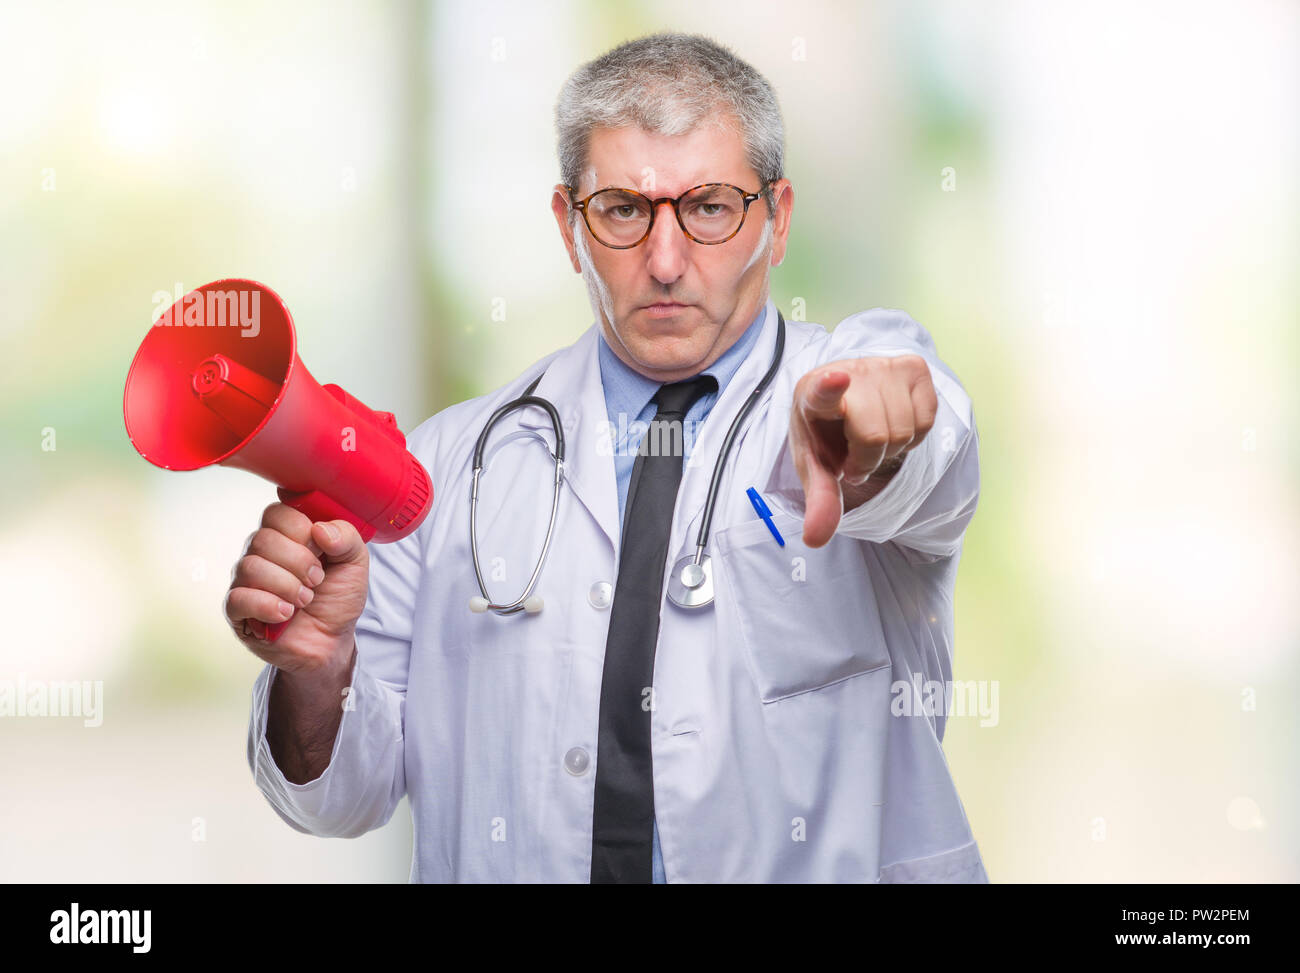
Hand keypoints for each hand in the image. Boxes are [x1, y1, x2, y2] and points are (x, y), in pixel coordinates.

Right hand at [224, 502, 369, 675]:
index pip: (276, 513)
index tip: (322, 552)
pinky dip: (267, 605)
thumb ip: (347, 537)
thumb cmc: (337, 598)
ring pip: (250, 567)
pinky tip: (286, 613)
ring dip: (287, 586)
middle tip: (317, 581)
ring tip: (305, 600)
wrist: (331, 641)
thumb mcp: (355, 563)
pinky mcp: (236, 609)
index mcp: (285, 535)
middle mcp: (260, 553)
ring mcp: (245, 580)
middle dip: (299, 562)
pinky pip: (238, 598)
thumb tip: (320, 529)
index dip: (301, 531)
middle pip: (263, 539)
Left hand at [788, 355, 937, 547]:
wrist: (845, 404)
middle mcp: (850, 371)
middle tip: (853, 458)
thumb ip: (820, 500)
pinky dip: (912, 437)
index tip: (835, 379)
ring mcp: (885, 366)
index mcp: (812, 393)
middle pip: (876, 435)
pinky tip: (892, 429)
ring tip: (869, 443)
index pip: (822, 389)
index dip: (829, 386)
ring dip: (890, 449)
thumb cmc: (826, 435)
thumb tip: (815, 539)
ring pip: (904, 430)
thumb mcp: (816, 467)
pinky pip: (927, 420)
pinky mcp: (914, 367)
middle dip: (868, 458)